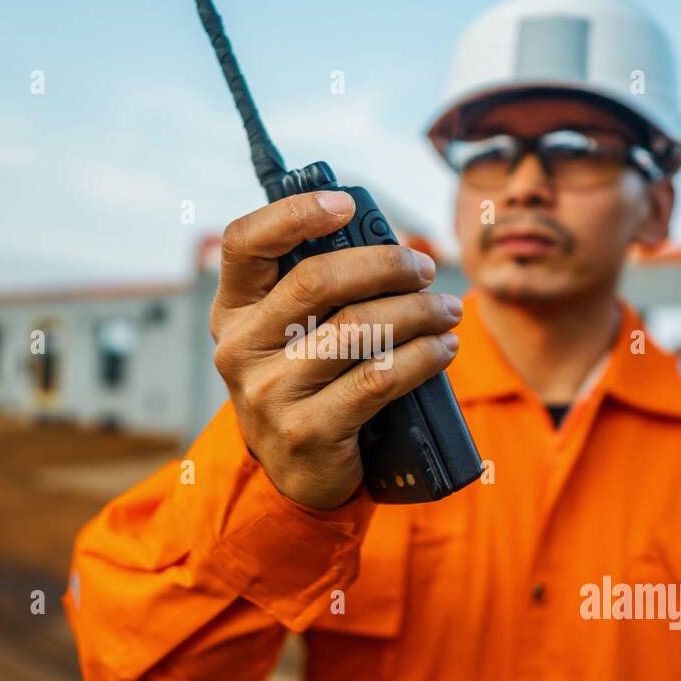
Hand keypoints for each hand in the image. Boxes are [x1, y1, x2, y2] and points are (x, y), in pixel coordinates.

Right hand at [210, 190, 461, 508]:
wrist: (294, 475)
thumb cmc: (305, 385)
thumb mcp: (288, 336)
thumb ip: (314, 292)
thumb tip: (387, 244)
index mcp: (232, 311)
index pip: (244, 243)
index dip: (292, 214)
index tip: (344, 205)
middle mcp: (239, 349)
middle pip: (316, 281)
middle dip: (384, 265)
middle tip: (423, 268)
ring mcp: (269, 394)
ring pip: (358, 329)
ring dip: (418, 313)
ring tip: (448, 311)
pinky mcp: (307, 431)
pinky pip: (378, 379)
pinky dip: (422, 357)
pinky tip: (443, 349)